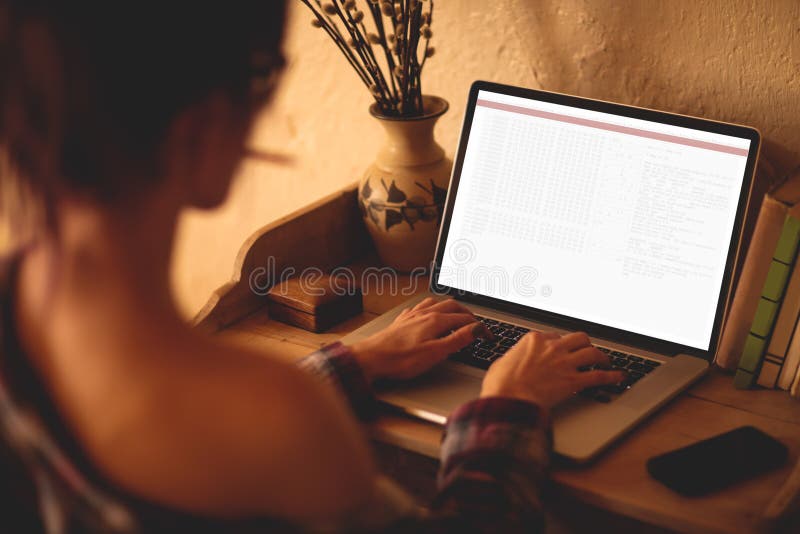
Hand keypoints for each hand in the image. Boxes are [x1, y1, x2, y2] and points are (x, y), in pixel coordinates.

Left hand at [349, 297, 492, 381]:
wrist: (370, 358)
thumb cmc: (400, 359)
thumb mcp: (435, 353)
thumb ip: (457, 340)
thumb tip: (476, 330)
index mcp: (435, 320)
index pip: (464, 318)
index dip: (480, 327)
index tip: (488, 335)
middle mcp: (424, 314)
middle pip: (451, 305)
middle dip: (467, 312)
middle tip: (475, 323)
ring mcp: (411, 316)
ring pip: (435, 303)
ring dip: (449, 307)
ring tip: (455, 315)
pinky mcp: (401, 321)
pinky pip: (420, 308)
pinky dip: (430, 309)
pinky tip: (427, 315)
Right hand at [481, 331, 626, 410]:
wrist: (508, 399)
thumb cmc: (500, 385)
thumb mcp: (501, 364)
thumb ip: (513, 359)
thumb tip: (512, 363)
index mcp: (534, 340)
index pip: (554, 335)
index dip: (559, 344)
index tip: (561, 350)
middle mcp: (553, 347)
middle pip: (578, 338)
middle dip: (584, 344)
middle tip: (586, 350)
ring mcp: (565, 363)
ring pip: (592, 352)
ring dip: (601, 356)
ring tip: (606, 361)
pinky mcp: (574, 381)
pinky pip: (599, 375)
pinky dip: (612, 376)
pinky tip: (619, 377)